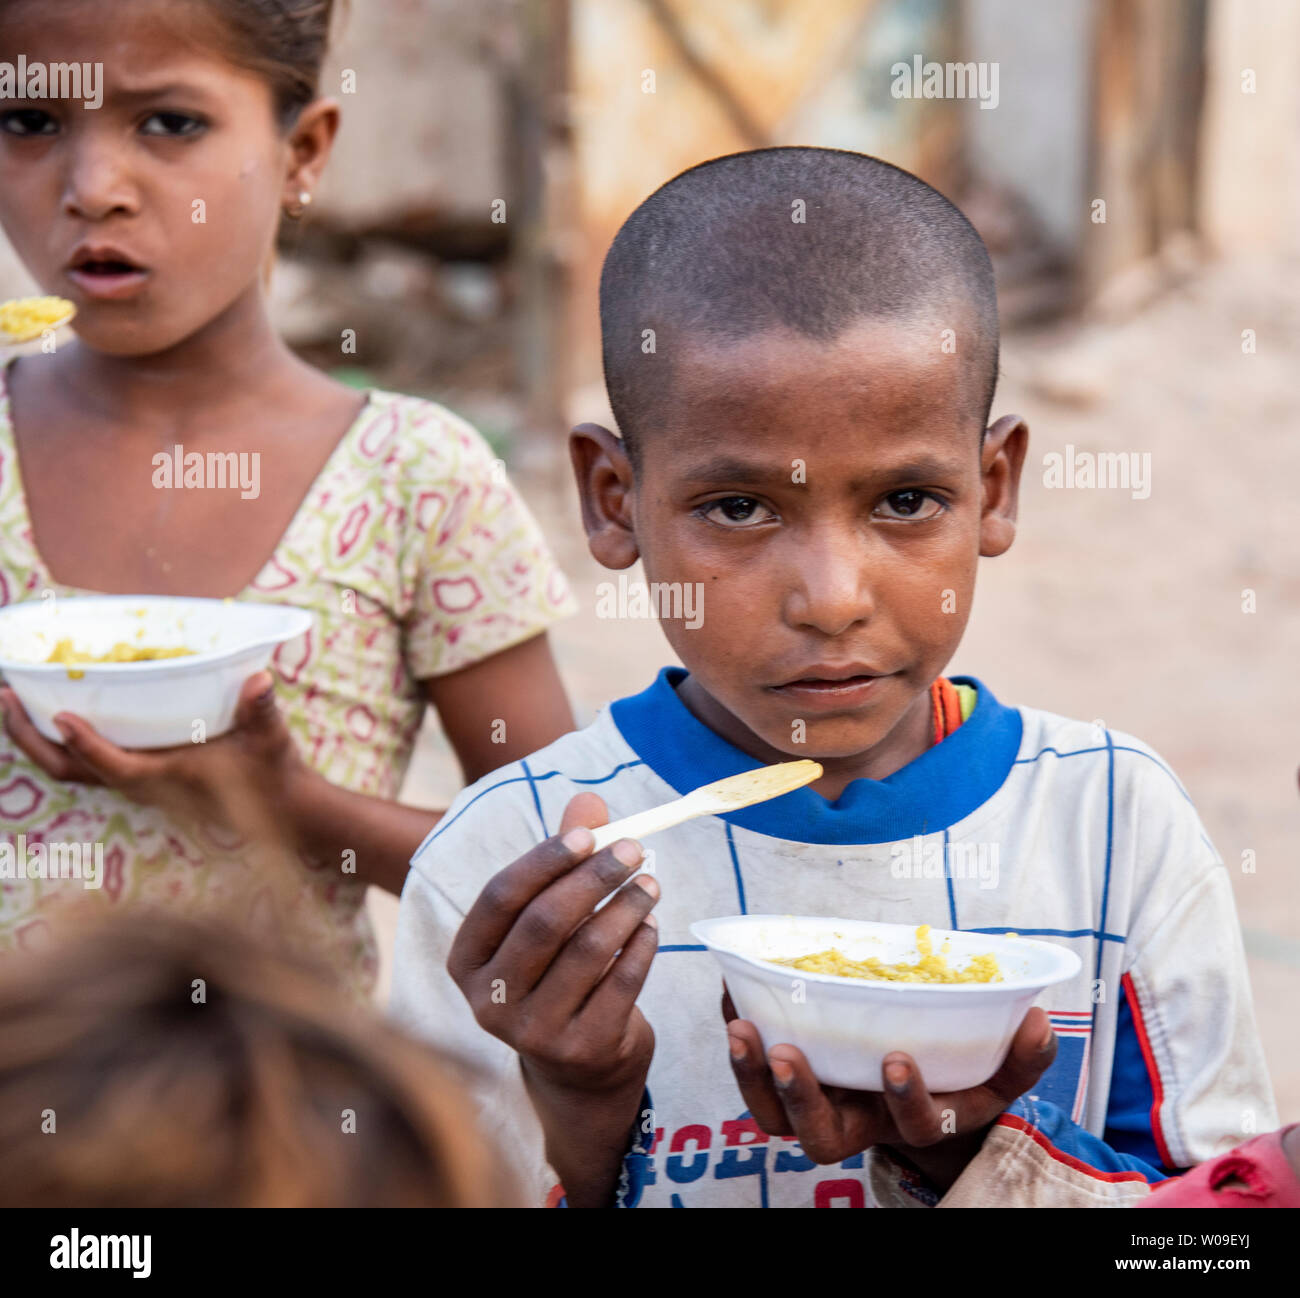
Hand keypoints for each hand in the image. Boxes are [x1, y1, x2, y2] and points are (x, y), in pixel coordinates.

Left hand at [0, 671, 303, 841]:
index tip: (60, 714)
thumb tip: (259, 681)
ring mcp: (136, 783)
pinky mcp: (139, 777)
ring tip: (15, 700)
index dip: (85, 743)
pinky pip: (84, 763)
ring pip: (68, 769)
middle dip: (30, 736)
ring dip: (36, 738)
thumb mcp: (270, 737)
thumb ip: (261, 710)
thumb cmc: (272, 771)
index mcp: (167, 778)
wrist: (281, 807)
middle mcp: (141, 785)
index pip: (113, 766)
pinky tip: (56, 712)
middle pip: (67, 771)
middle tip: (7, 695)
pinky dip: (60, 740)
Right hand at [448, 793, 660, 1205]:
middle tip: (634, 849)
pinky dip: (641, 948)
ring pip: (587, 951)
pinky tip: (651, 927)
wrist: (579, 1067)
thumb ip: (563, 859)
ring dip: (626, 908)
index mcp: (466, 959)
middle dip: (594, 878)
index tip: (589, 834)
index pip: (501, 896)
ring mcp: (532, 1032)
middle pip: (544, 922)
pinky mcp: (579, 1050)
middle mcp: (489, 1000)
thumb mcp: (548, 918)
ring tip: (650, 884)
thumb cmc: (557, 972)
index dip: (545, 859)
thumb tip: (589, 801)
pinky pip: (620, 984)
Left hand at [722, 985, 1056, 1193]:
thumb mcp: (996, 1076)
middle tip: (787, 1054)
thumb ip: (1022, 1057)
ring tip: (742, 1028)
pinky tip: (732, 992)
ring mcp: (816, 1103)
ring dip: (751, 1074)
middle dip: (800, 1098)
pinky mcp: (786, 1076)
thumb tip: (1041, 1022)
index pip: (910, 1125)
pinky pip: (752, 1069)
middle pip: (818, 1135)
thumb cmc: (955, 1079)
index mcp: (911, 1119)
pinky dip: (739, 1032)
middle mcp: (856, 1121)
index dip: (905, 1099)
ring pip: (771, 1115)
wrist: (912, 1093)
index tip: (897, 1059)